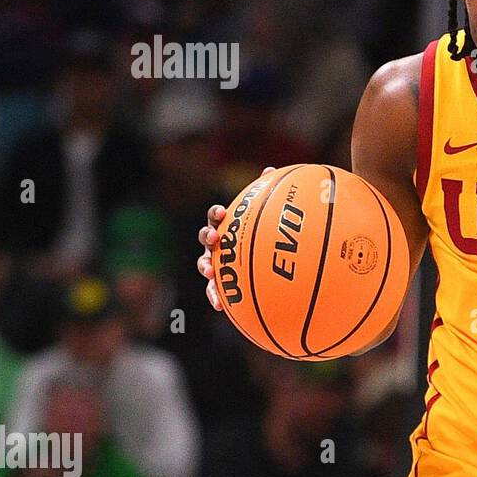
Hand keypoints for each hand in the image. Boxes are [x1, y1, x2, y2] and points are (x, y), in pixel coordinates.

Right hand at [197, 166, 274, 310]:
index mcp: (227, 228)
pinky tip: (221, 308)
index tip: (222, 213)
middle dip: (208, 236)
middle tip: (215, 237)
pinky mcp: (221, 284)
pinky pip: (215, 291)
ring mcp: (217, 264)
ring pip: (205, 266)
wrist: (265, 263)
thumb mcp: (266, 216)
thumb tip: (271, 169)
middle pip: (206, 239)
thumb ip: (267, 195)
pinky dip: (215, 298)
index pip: (216, 217)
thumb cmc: (265, 236)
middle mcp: (218, 245)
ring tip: (209, 273)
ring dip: (206, 269)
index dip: (216, 215)